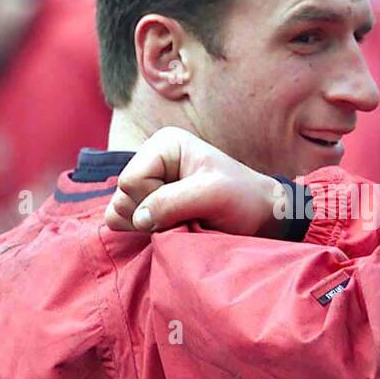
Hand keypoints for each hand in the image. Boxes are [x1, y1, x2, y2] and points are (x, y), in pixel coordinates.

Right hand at [105, 127, 287, 236]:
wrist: (259, 217)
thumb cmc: (242, 200)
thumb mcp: (212, 195)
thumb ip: (172, 202)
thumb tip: (138, 219)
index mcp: (163, 145)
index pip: (130, 181)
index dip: (154, 201)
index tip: (188, 204)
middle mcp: (150, 161)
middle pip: (122, 197)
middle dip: (151, 215)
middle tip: (187, 216)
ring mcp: (147, 185)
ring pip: (120, 212)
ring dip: (149, 226)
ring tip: (182, 222)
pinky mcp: (148, 206)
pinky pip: (125, 224)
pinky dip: (145, 233)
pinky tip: (172, 229)